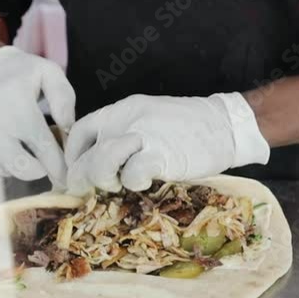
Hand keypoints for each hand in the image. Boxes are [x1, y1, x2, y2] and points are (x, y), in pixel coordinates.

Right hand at [0, 46, 75, 184]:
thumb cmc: (25, 75)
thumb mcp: (50, 74)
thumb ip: (64, 98)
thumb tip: (67, 127)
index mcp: (17, 104)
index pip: (43, 147)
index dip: (59, 166)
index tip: (67, 173)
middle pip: (21, 167)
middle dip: (40, 170)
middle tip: (46, 160)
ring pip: (2, 170)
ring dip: (18, 167)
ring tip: (24, 147)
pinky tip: (5, 150)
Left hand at [64, 93, 269, 193]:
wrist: (226, 124)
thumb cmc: (188, 129)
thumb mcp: (147, 121)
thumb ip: (123, 136)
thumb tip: (97, 163)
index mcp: (121, 110)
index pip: (80, 131)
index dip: (73, 156)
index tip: (78, 172)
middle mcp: (125, 120)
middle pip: (85, 154)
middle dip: (85, 178)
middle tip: (99, 187)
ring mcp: (142, 137)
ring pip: (100, 164)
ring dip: (107, 181)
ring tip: (123, 183)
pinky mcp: (160, 155)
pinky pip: (131, 176)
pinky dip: (134, 184)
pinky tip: (146, 181)